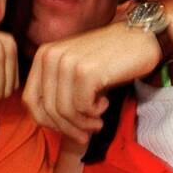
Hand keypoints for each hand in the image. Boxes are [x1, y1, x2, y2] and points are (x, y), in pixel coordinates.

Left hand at [24, 19, 160, 142]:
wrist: (141, 37)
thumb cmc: (110, 59)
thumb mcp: (76, 71)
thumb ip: (60, 92)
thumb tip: (54, 127)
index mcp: (44, 55)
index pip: (31, 100)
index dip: (47, 122)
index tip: (67, 130)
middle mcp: (50, 56)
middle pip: (47, 109)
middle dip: (67, 128)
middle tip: (85, 135)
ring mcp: (67, 62)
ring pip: (64, 111)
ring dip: (83, 123)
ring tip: (97, 122)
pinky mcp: (86, 70)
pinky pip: (82, 107)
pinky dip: (94, 113)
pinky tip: (105, 104)